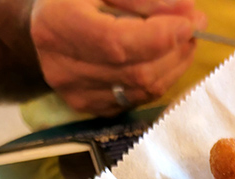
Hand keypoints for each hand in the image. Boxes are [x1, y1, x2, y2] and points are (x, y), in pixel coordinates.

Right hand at [30, 0, 207, 115]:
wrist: (41, 27)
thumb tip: (190, 13)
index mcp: (59, 24)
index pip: (118, 42)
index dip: (159, 37)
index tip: (189, 23)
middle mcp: (64, 67)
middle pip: (136, 71)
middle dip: (174, 51)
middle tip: (194, 29)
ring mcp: (77, 94)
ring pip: (141, 90)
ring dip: (172, 67)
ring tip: (182, 42)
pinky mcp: (90, 108)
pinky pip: (137, 99)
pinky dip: (158, 80)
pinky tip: (164, 61)